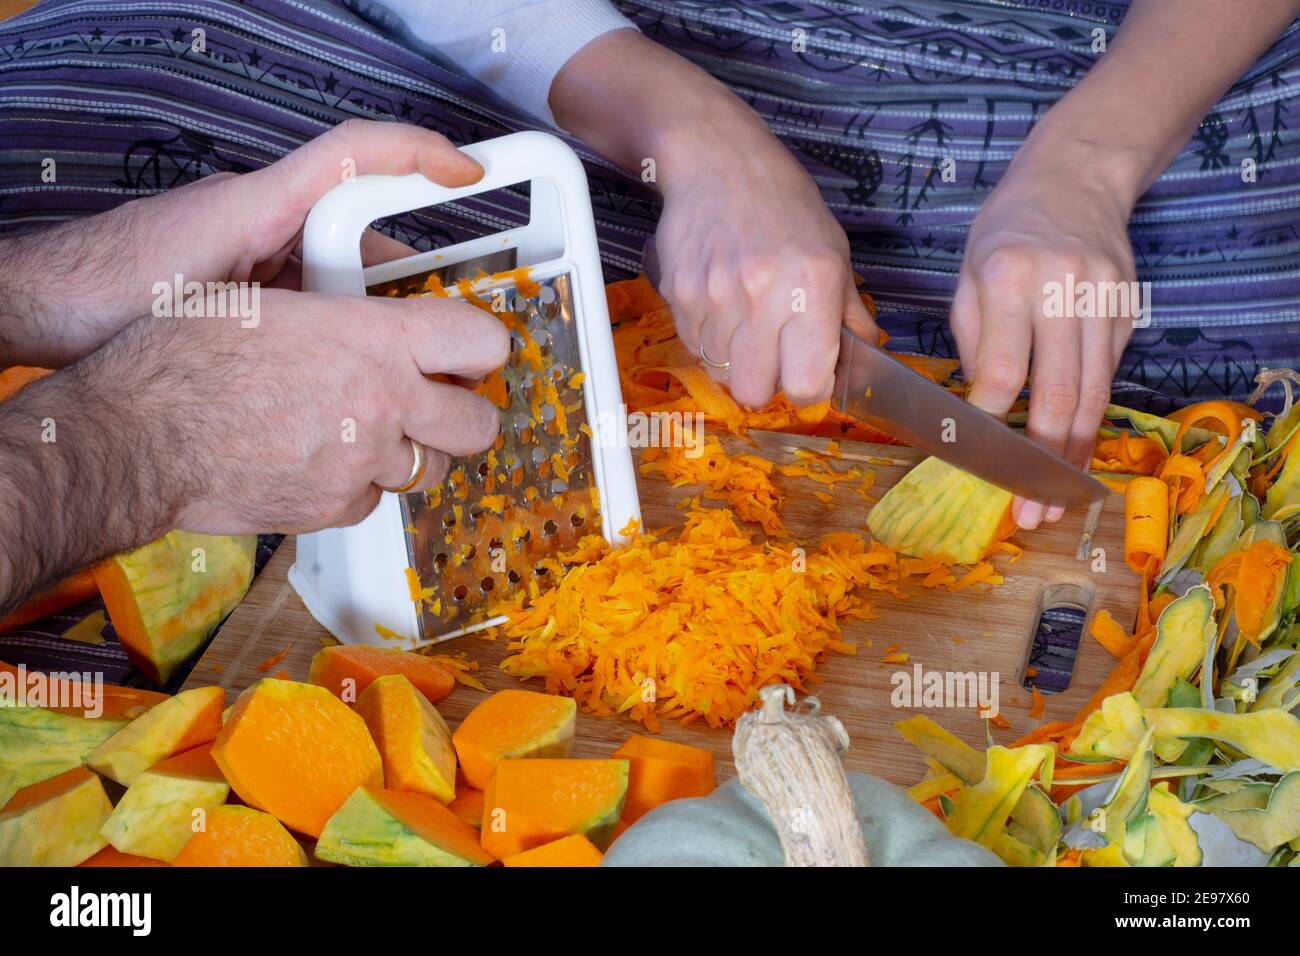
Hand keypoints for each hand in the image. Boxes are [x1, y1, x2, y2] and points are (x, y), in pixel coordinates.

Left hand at [0, 119, 481, 366]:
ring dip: (364, 307)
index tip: (469, 171)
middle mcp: (260, 217)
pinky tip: (337, 364)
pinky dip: (329, 320)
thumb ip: (274, 304)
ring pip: (333, 266)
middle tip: (437, 328)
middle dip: (401, 274)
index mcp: (257, 205)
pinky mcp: (239, 278)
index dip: (417, 154)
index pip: (351, 154)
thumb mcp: (203, 303)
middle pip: (357, 224)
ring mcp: (251, 247)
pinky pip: (305, 290)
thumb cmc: (102, 294)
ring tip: (390, 360)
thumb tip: (348, 326)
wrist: (40, 305)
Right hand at [67, 288, 507, 535]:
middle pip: (479, 424)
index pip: (479, 340)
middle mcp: (383, 403)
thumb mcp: (276, 305)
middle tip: (445, 402)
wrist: (138, 434)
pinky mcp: (335, 507)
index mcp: (373, 339)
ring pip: (433, 469)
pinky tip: (328, 461)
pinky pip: (377, 499)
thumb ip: (346, 318)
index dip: (483, 345)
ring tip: (377, 432)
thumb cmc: (186, 358)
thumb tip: (377, 320)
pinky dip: (363, 484)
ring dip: (416, 451)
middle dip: (467, 413)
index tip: (475, 350)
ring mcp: (363, 463)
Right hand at [654, 121, 875, 407]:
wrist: (717, 159)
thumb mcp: (834, 252)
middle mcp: (764, 294)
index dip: (809, 388)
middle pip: (754, 393)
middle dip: (765, 383)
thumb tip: (863, 367)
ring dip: (735, 357)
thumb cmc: (783, 204)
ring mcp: (715, 296)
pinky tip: (721, 301)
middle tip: (773, 354)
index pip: (807, 384)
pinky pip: (693, 345)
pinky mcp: (679, 293)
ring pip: (720, 372)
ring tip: (745, 315)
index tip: (809, 372)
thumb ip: (849, 315)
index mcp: (814, 285)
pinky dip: (709, 336)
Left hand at [950, 138, 1137, 528]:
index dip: (989, 421)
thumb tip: (981, 408)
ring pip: (1093, 394)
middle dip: (1040, 459)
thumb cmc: (1005, 232)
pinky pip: (1108, 376)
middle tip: (1029, 511)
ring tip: (1056, 500)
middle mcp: (1063, 289)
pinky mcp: (1129, 310)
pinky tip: (1074, 453)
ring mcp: (1105, 299)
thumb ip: (974, 340)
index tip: (975, 458)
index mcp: (1008, 278)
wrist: (1075, 177)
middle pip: (1058, 392)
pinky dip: (1091, 420)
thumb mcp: (967, 274)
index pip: (1002, 370)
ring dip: (1074, 454)